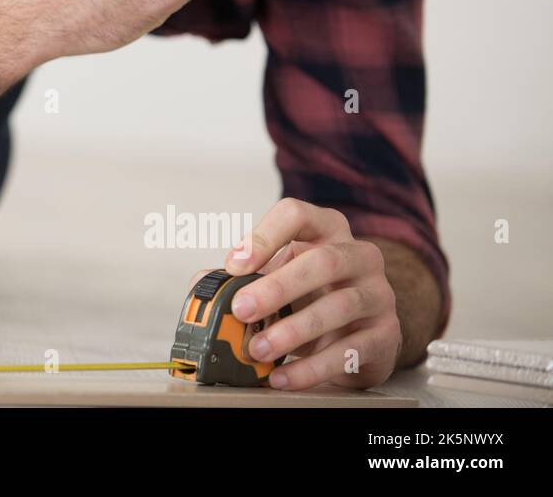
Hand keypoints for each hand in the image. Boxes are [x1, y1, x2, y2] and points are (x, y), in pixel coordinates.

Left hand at [207, 198, 402, 389]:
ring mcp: (378, 294)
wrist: (364, 327)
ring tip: (258, 348)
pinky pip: (349, 351)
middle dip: (277, 287)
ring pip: (339, 307)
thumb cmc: (314, 292)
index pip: (296, 214)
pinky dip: (311, 368)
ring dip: (292, 331)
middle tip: (241, 309)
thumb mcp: (279, 275)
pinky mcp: (386, 335)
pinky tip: (282, 376)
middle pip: (322, 262)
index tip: (234, 264)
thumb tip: (204, 284)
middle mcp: (359, 256)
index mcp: (326, 229)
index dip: (263, 236)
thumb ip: (244, 276)